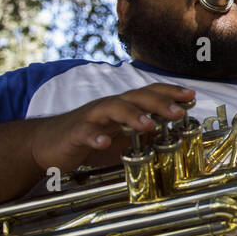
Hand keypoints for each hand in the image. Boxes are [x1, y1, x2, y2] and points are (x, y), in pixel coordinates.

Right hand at [29, 83, 194, 173]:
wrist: (46, 143)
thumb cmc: (88, 137)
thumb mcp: (121, 136)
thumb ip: (143, 133)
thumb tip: (172, 134)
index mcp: (121, 106)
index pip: (148, 93)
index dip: (169, 92)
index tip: (190, 95)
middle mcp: (108, 107)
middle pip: (135, 98)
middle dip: (158, 102)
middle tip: (178, 111)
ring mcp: (91, 118)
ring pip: (112, 109)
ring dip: (132, 115)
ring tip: (148, 124)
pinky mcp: (74, 133)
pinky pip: (85, 132)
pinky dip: (95, 136)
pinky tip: (104, 143)